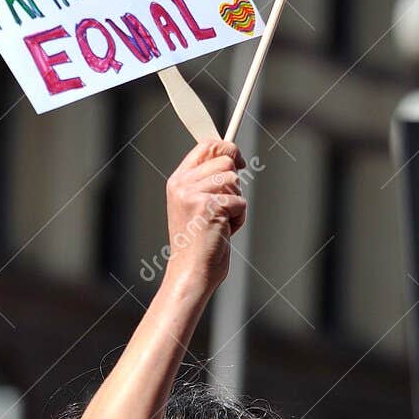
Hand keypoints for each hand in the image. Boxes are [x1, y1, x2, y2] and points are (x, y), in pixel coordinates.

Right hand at [164, 139, 245, 296]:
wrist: (190, 272)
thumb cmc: (198, 243)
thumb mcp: (198, 205)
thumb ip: (208, 181)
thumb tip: (233, 158)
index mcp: (178, 181)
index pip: (206, 146)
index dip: (227, 147)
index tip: (239, 159)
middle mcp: (182, 184)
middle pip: (225, 160)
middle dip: (234, 183)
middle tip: (227, 205)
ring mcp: (193, 194)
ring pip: (234, 181)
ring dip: (236, 203)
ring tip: (222, 222)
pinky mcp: (208, 207)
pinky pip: (240, 203)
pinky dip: (239, 219)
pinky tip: (224, 231)